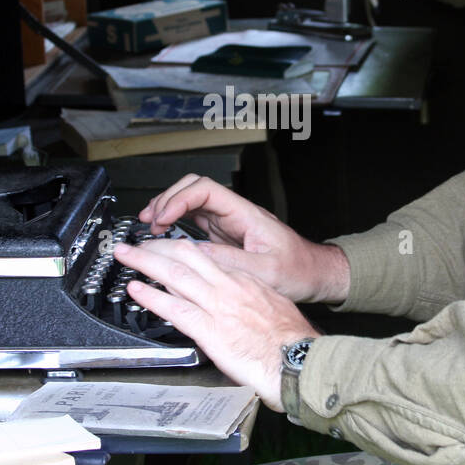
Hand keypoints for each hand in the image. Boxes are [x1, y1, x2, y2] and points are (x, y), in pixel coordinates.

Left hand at [113, 238, 318, 409]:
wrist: (298, 360)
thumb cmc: (291, 341)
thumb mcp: (272, 308)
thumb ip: (248, 302)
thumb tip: (235, 305)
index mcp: (244, 282)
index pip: (207, 258)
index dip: (181, 251)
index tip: (167, 250)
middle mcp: (229, 287)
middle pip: (187, 256)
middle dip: (157, 246)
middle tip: (136, 243)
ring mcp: (219, 307)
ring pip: (176, 275)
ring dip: (146, 262)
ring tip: (126, 256)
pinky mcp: (211, 330)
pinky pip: (175, 309)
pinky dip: (152, 297)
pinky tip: (136, 291)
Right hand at [139, 174, 349, 303]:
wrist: (314, 275)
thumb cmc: (298, 271)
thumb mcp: (264, 271)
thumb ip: (229, 261)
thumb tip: (194, 253)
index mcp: (247, 214)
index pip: (206, 189)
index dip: (180, 199)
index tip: (163, 217)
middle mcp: (236, 213)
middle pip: (194, 188)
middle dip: (168, 199)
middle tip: (150, 220)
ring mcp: (229, 222)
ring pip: (192, 202)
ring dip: (169, 208)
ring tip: (150, 224)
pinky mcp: (225, 235)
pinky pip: (195, 220)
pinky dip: (176, 223)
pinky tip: (165, 233)